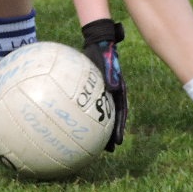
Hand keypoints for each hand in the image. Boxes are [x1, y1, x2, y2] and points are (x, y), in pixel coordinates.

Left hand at [81, 18, 126, 150]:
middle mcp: (112, 94)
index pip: (121, 113)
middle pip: (112, 117)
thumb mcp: (108, 63)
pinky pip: (88, 102)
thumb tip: (112, 89)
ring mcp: (103, 91)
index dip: (119, 129)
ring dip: (98, 126)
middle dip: (110, 134)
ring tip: (91, 141)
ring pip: (100, 112)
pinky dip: (84, 112)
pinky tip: (72, 119)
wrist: (98, 42)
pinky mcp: (93, 88)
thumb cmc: (103, 52)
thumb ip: (111, 75)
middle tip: (107, 149)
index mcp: (118, 91)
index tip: (118, 143)